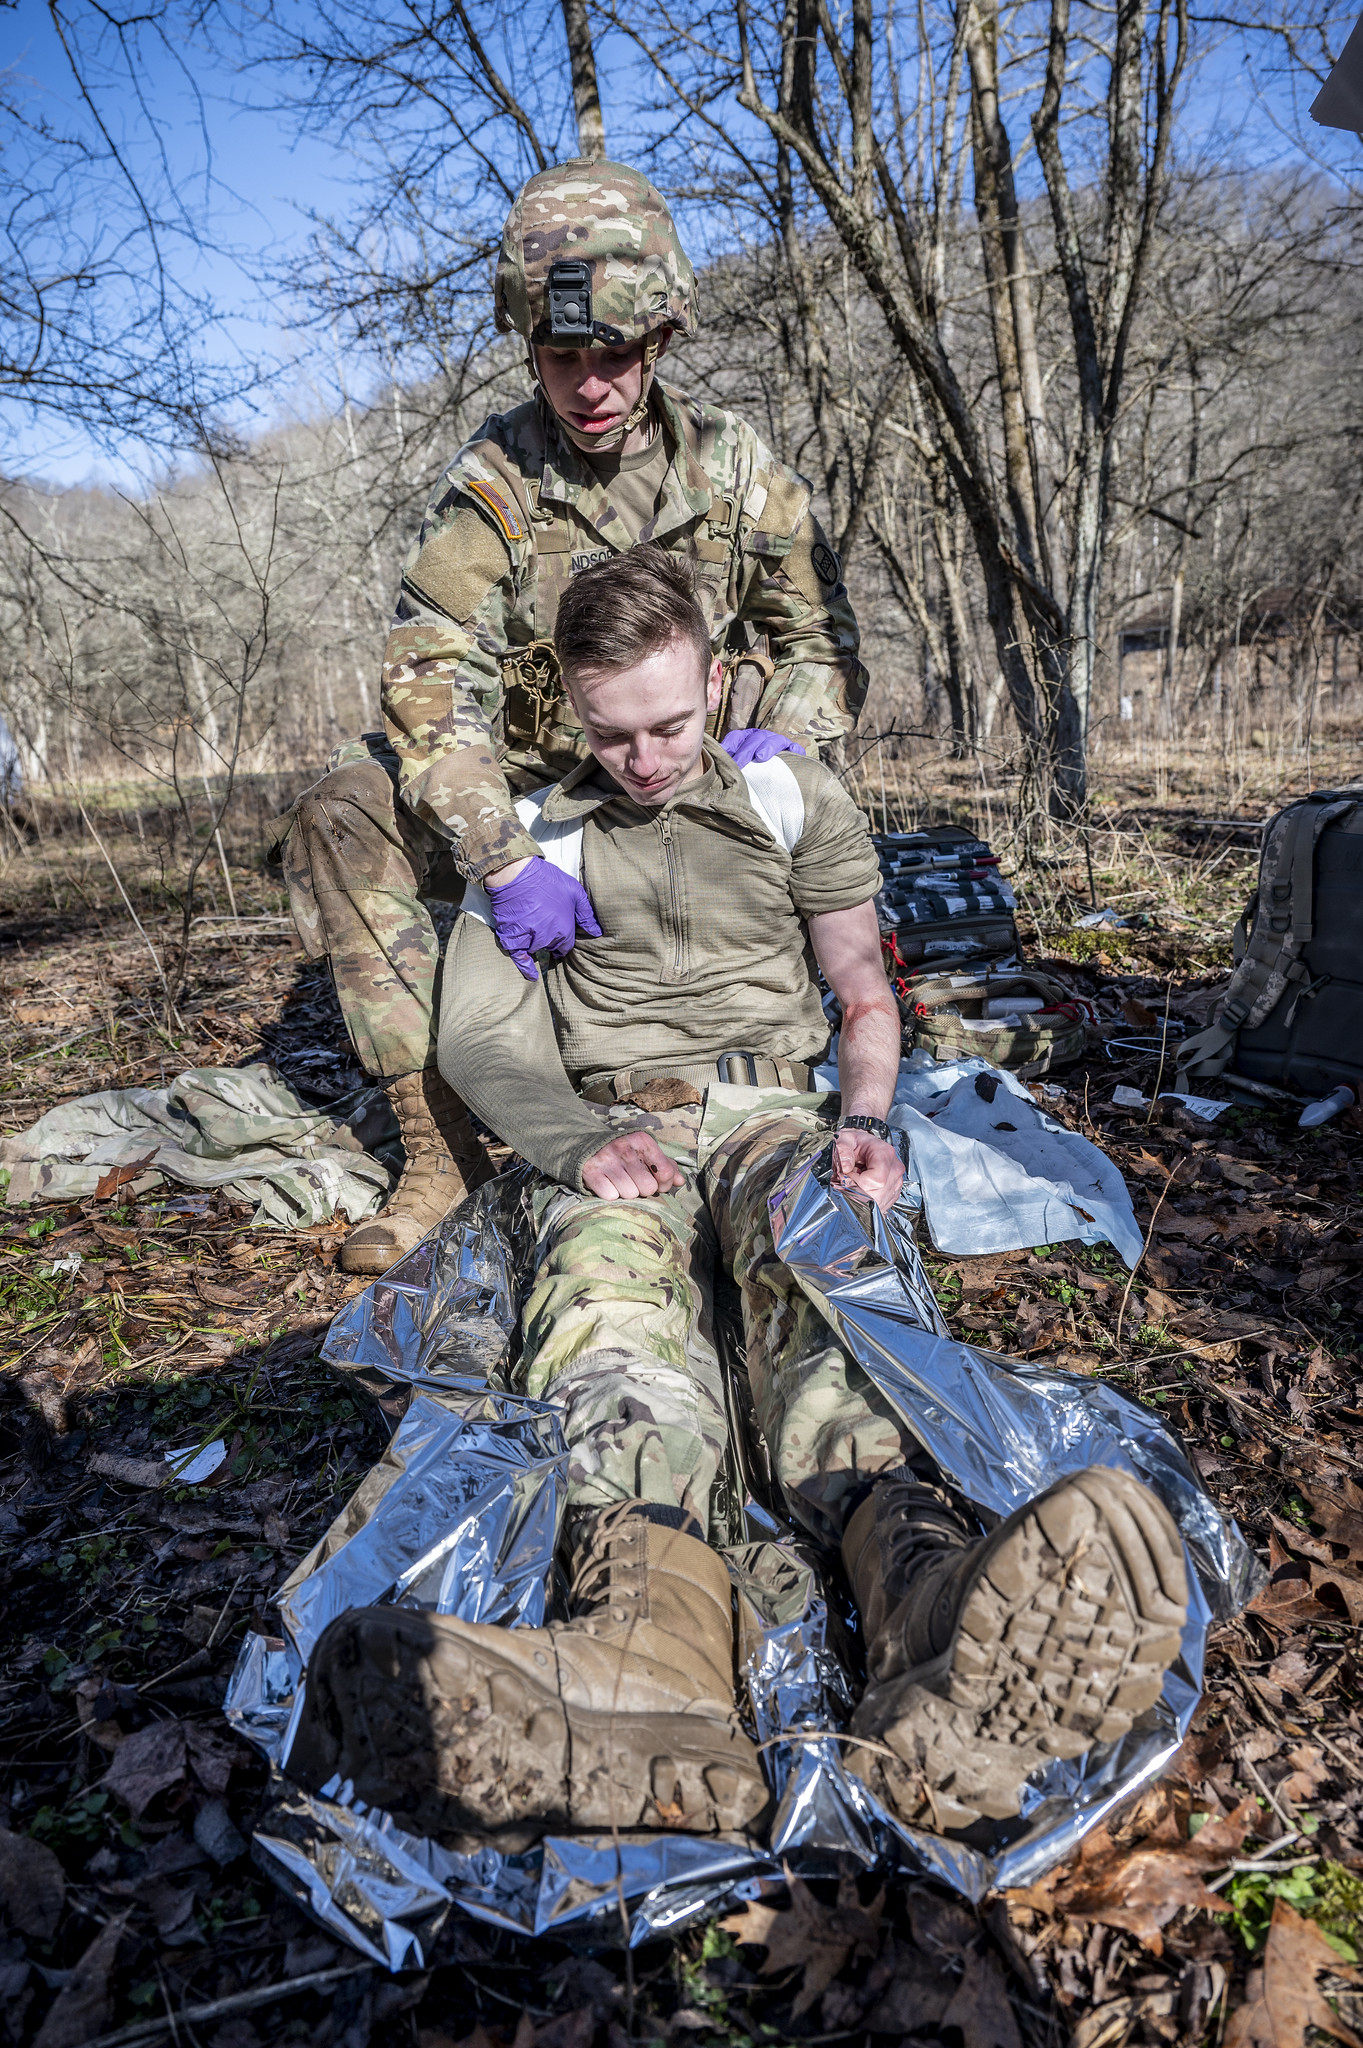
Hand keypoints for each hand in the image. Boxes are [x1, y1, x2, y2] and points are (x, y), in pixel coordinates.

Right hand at [485, 856, 602, 980]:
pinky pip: (518, 958)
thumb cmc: (547, 880)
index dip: (563, 941)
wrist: (516, 874)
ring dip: (536, 944)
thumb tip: (597, 931)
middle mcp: (547, 938)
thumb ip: (586, 914)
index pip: (566, 945)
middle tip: (546, 928)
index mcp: (563, 929)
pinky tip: (531, 975)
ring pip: (535, 948)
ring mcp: (529, 939)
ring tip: (535, 933)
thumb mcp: (574, 891)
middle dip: (550, 941)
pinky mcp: (511, 938)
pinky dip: (524, 967)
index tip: (561, 937)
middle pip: (551, 946)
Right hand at [581, 1131, 684, 1200]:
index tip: (656, 1182)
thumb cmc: (624, 1153)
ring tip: (620, 1182)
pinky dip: (610, 1194)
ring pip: (630, 1194)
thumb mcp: (645, 1153)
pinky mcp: (591, 1172)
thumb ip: (666, 1165)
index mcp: (642, 1141)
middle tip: (634, 1182)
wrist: (586, 1146)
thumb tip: (680, 1182)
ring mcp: (606, 1160)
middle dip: (643, 1189)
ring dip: (626, 1193)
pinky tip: (608, 1184)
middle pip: (648, 1187)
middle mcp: (624, 1148)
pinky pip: (610, 1196)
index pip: (665, 1172)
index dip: (663, 1183)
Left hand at [720, 727, 806, 768]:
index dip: (731, 745)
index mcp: (746, 739)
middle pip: (754, 738)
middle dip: (746, 751)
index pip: (736, 737)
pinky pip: (794, 748)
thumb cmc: (750, 773)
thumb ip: (727, 765)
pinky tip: (791, 754)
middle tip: (739, 765)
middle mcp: (761, 737)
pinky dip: (794, 750)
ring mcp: (778, 742)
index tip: (725, 757)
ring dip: (767, 747)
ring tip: (761, 757)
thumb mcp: (737, 767)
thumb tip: (713, 770)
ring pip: (773, 740)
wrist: (775, 784)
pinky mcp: (792, 751)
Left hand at [831, 1126, 903, 1212]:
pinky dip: (868, 1201)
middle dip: (857, 1191)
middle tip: (849, 1179)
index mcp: (884, 1153)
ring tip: (856, 1182)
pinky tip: (863, 1189)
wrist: (862, 1146)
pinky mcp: (894, 1191)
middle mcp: (894, 1168)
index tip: (848, 1175)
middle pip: (877, 1194)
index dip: (857, 1182)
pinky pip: (881, 1205)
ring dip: (862, 1197)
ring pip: (878, 1202)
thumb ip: (842, 1150)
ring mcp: (896, 1181)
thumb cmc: (855, 1143)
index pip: (876, 1180)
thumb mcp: (844, 1139)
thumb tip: (846, 1166)